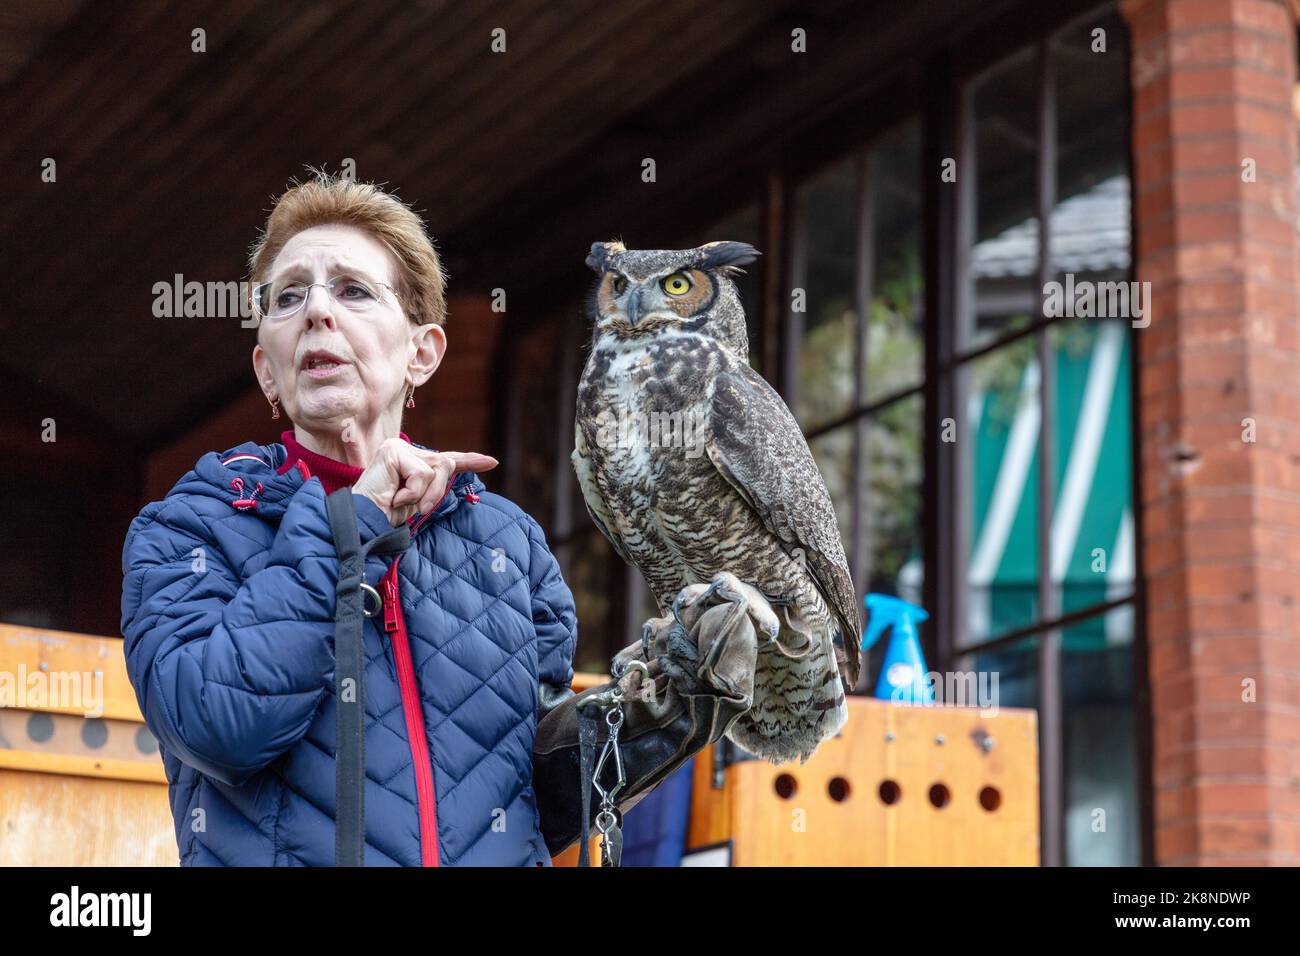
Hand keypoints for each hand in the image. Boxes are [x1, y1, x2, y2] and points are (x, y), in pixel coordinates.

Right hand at [353, 438, 497, 525]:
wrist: (364, 522)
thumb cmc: (388, 514)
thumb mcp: (419, 499)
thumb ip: (435, 484)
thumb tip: (456, 468)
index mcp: (411, 460)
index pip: (445, 459)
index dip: (469, 460)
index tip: (492, 462)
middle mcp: (405, 449)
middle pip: (446, 464)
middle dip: (438, 490)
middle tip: (419, 507)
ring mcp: (398, 448)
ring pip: (437, 469)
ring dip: (424, 494)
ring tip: (401, 501)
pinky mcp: (393, 452)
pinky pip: (421, 474)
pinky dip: (412, 492)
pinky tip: (394, 496)